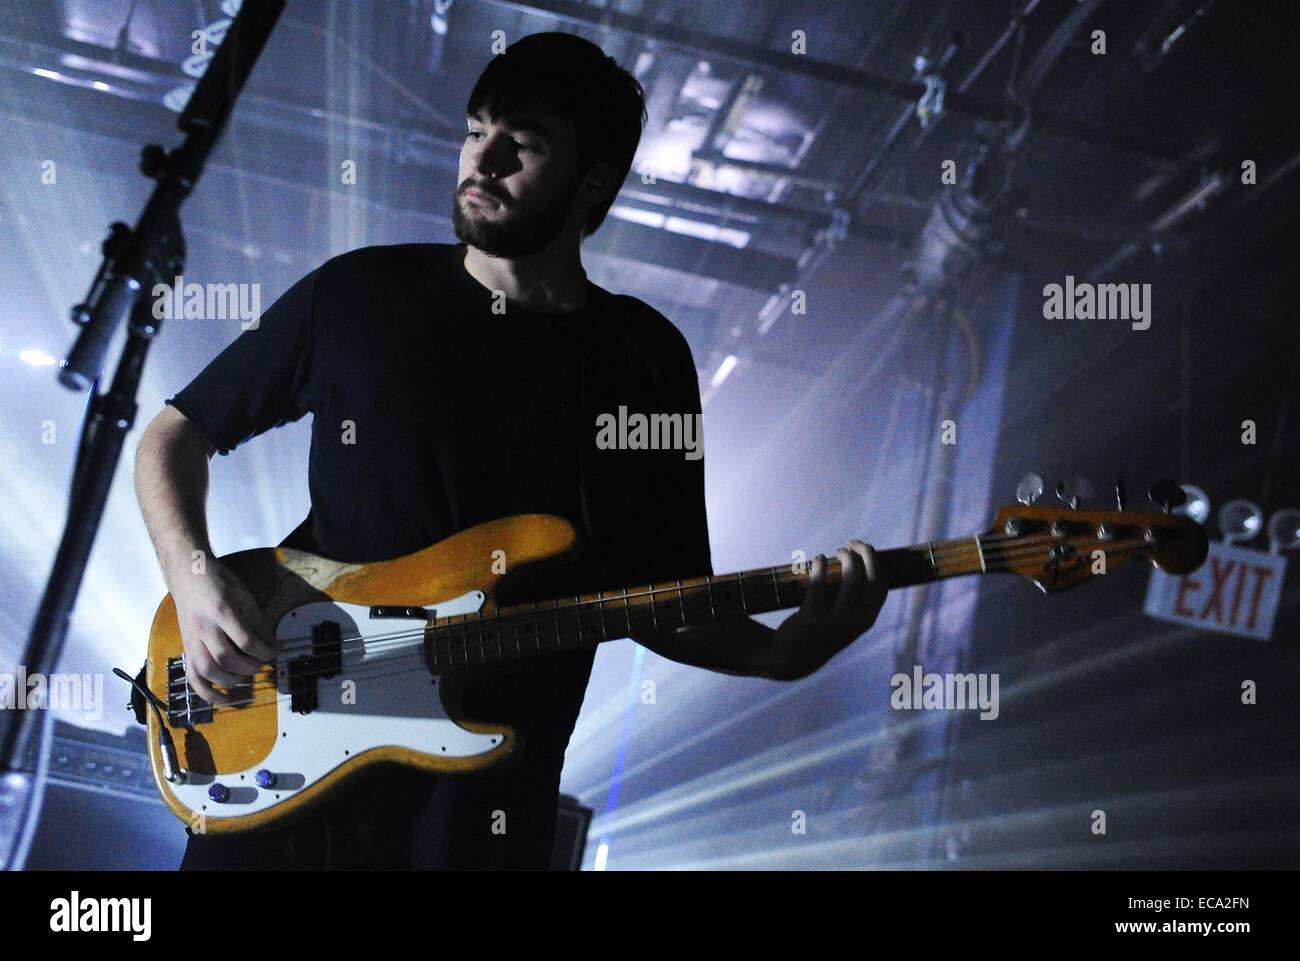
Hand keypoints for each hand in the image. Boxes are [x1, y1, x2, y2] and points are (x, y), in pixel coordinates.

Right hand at [169, 558, 276, 703]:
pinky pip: (193, 676)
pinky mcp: (186, 648)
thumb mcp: (245, 597)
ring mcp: (192, 640)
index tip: (276, 652)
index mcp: (221, 611)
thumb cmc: (220, 583)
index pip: (245, 641)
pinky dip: (207, 692)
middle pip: (226, 658)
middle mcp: (203, 628)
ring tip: (247, 675)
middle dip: (250, 667)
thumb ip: (258, 624)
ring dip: (231, 679)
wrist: (189, 576)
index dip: (265, 651)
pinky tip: (224, 699)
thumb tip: (275, 646)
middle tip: (262, 664)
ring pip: (208, 670)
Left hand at [761, 540, 886, 680]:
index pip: (881, 585)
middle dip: (866, 555)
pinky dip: (820, 567)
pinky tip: (818, 558)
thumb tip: (862, 562)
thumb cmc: (823, 630)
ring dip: (846, 558)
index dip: (875, 562)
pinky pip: (819, 586)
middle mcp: (855, 621)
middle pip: (871, 579)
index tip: (863, 549)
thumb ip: (856, 599)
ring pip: (851, 579)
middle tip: (852, 543)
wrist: (793, 658)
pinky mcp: (812, 619)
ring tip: (835, 551)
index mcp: (866, 620)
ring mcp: (834, 622)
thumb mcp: (847, 621)